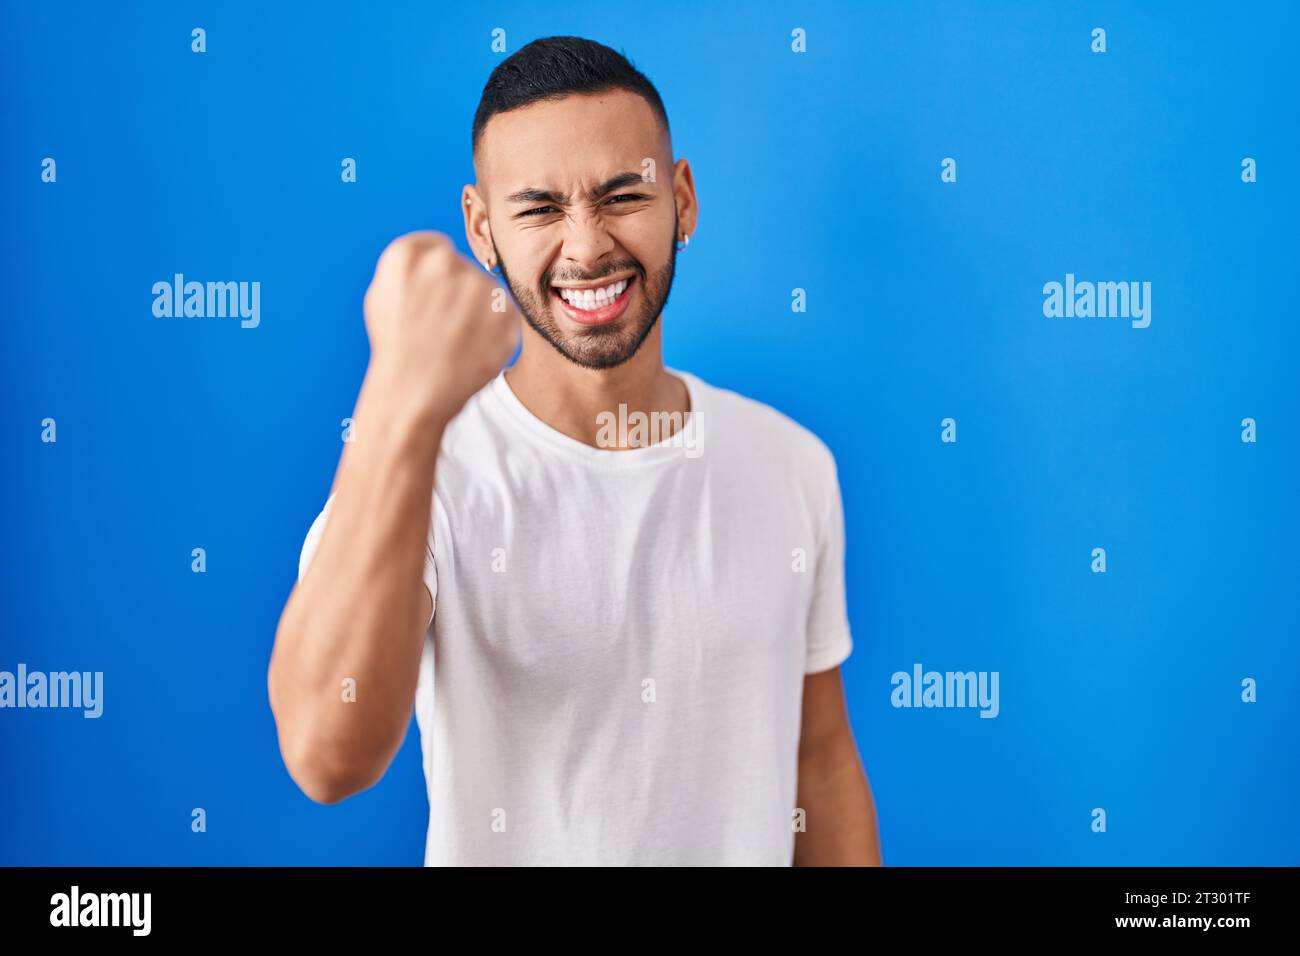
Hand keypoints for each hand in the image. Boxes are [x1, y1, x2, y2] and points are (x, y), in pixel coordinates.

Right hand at [362, 231, 518, 417]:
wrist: (414, 393)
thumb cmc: (397, 348)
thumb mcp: (384, 295)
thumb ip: (414, 268)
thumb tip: (441, 255)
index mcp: (409, 255)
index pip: (436, 247)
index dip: (436, 275)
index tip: (432, 297)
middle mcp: (445, 262)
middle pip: (462, 267)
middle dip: (457, 291)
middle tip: (442, 325)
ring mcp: (478, 286)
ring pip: (485, 291)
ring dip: (477, 311)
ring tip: (455, 340)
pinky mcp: (507, 311)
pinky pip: (504, 313)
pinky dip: (494, 330)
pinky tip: (472, 348)